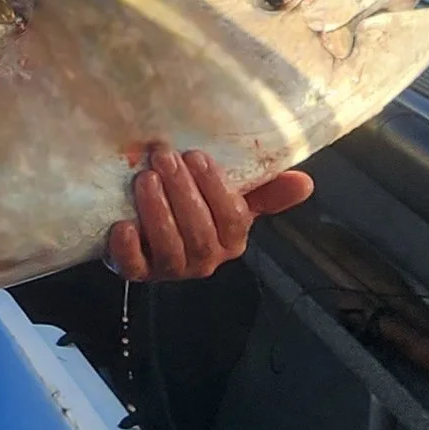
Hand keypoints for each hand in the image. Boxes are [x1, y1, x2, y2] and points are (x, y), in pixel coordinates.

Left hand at [106, 147, 312, 282]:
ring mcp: (171, 269)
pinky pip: (135, 268)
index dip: (215, 189)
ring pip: (170, 248)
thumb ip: (266, 191)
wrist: (147, 228)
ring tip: (145, 179)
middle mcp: (205, 260)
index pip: (233, 219)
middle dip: (183, 193)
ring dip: (158, 212)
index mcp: (232, 240)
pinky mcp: (137, 273)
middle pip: (200, 232)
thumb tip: (305, 182)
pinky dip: (128, 249)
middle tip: (165, 158)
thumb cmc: (195, 207)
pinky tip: (123, 224)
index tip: (197, 156)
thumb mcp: (231, 196)